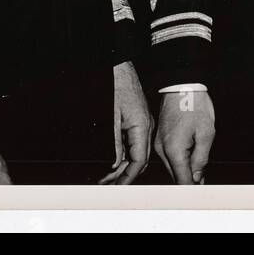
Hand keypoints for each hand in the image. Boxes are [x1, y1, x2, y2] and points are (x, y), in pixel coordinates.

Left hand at [98, 61, 152, 183]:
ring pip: (136, 153)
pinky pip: (134, 143)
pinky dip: (124, 155)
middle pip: (138, 160)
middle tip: (108, 187)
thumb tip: (114, 164)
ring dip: (122, 167)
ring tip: (107, 179)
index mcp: (142, 127)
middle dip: (124, 176)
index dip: (128, 178)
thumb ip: (114, 142)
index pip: (138, 161)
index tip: (118, 189)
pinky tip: (114, 162)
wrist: (120, 65)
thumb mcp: (112, 116)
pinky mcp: (139, 120)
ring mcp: (144, 123)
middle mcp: (146, 127)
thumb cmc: (117, 85)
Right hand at [155, 90, 215, 183]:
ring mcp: (159, 144)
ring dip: (184, 170)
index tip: (200, 193)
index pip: (181, 180)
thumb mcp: (206, 134)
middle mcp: (162, 149)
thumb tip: (197, 177)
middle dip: (189, 180)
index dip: (192, 189)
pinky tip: (191, 156)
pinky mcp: (160, 138)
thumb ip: (201, 159)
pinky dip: (179, 160)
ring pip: (172, 167)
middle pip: (175, 176)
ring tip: (199, 167)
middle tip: (203, 182)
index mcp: (173, 150)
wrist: (183, 85)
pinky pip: (169, 156)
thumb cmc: (195, 105)